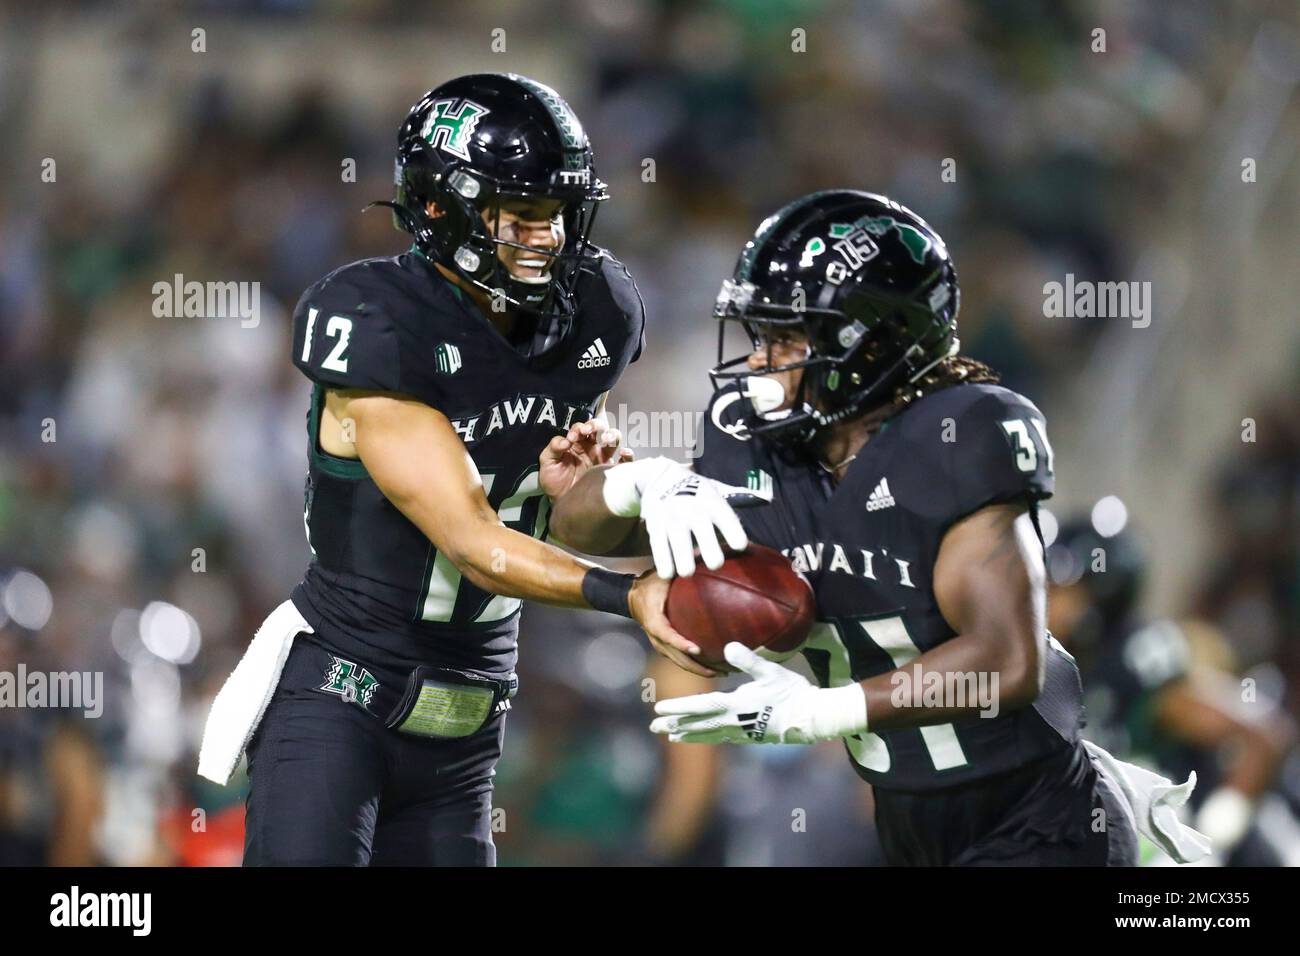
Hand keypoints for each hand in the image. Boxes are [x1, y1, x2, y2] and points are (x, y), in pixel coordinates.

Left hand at [540, 417, 632, 499]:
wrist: (562, 504)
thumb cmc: (555, 483)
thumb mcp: (547, 463)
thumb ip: (553, 448)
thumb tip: (565, 440)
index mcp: (577, 443)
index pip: (582, 428)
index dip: (578, 428)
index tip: (572, 437)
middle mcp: (592, 448)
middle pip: (600, 428)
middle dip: (596, 425)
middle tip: (588, 431)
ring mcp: (603, 458)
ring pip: (614, 439)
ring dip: (612, 435)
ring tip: (606, 439)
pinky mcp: (611, 471)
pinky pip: (625, 461)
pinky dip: (628, 455)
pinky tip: (624, 453)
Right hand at [604, 458, 761, 577]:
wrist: (660, 476)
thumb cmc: (696, 490)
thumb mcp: (717, 488)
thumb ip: (741, 496)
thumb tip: (768, 497)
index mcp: (712, 501)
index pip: (725, 516)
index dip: (733, 531)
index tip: (740, 546)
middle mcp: (692, 509)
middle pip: (702, 530)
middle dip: (709, 549)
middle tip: (715, 564)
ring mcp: (672, 517)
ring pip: (677, 540)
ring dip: (683, 559)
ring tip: (688, 573)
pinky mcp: (655, 525)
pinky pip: (658, 545)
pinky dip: (663, 561)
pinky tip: (668, 574)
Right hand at [629, 570, 721, 678]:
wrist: (630, 597)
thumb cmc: (648, 585)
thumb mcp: (661, 575)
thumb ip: (679, 567)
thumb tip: (702, 553)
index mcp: (654, 621)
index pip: (667, 635)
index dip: (681, 644)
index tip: (697, 649)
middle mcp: (656, 637)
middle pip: (677, 657)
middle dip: (698, 667)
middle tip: (721, 671)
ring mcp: (660, 644)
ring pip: (680, 662)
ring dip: (700, 670)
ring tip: (722, 673)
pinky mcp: (664, 646)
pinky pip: (680, 659)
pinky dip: (695, 665)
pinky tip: (713, 667)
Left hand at [649, 643, 866, 743]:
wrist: (811, 718)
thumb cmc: (792, 692)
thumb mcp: (771, 671)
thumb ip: (748, 660)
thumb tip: (728, 646)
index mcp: (736, 705)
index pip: (700, 706)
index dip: (679, 707)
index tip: (659, 709)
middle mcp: (734, 722)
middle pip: (699, 724)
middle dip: (676, 724)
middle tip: (653, 728)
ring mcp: (742, 732)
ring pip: (708, 734)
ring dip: (688, 734)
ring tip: (670, 736)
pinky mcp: (750, 736)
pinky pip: (721, 738)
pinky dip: (706, 738)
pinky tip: (701, 738)